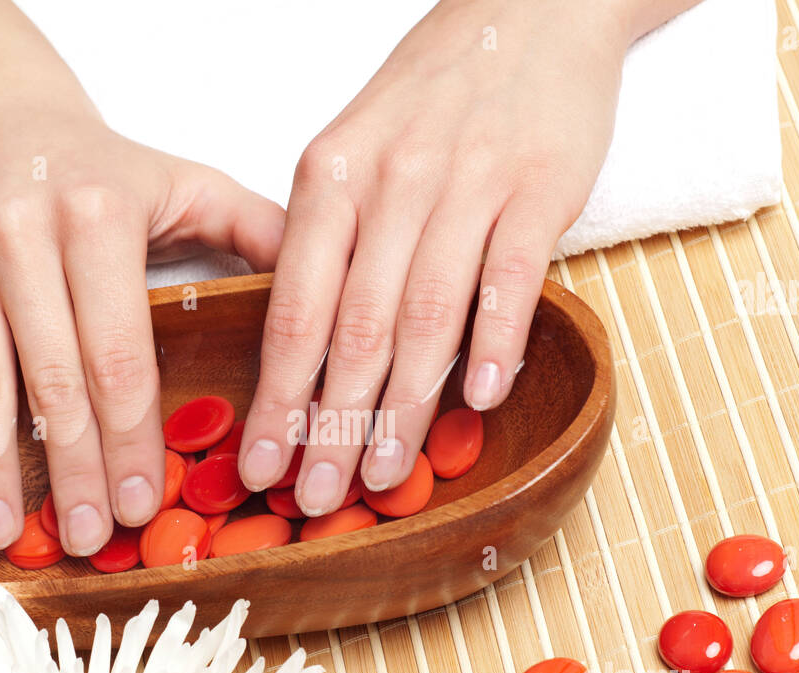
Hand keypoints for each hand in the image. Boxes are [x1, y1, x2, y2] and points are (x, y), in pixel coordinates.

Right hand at [0, 104, 282, 553]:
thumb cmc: (104, 169)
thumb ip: (257, 236)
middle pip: (52, 377)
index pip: (119, 353)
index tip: (143, 506)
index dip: (131, 438)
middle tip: (88, 537)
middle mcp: (20, 230)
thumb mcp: (190, 185)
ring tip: (7, 532)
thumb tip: (325, 301)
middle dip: (72, 468)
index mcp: (100, 217)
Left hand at [238, 0, 633, 513]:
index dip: (277, 395)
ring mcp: (468, 183)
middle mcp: (391, 182)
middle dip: (329, 425)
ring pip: (427, 314)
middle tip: (314, 498)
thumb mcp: (352, 146)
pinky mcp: (540, 186)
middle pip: (354, 327)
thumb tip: (305, 348)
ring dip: (404, 407)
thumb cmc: (432, 93)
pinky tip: (480, 398)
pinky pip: (511, 275)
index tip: (259, 463)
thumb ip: (327, 238)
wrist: (530, 8)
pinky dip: (495, 340)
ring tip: (383, 474)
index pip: (295, 307)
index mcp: (330, 175)